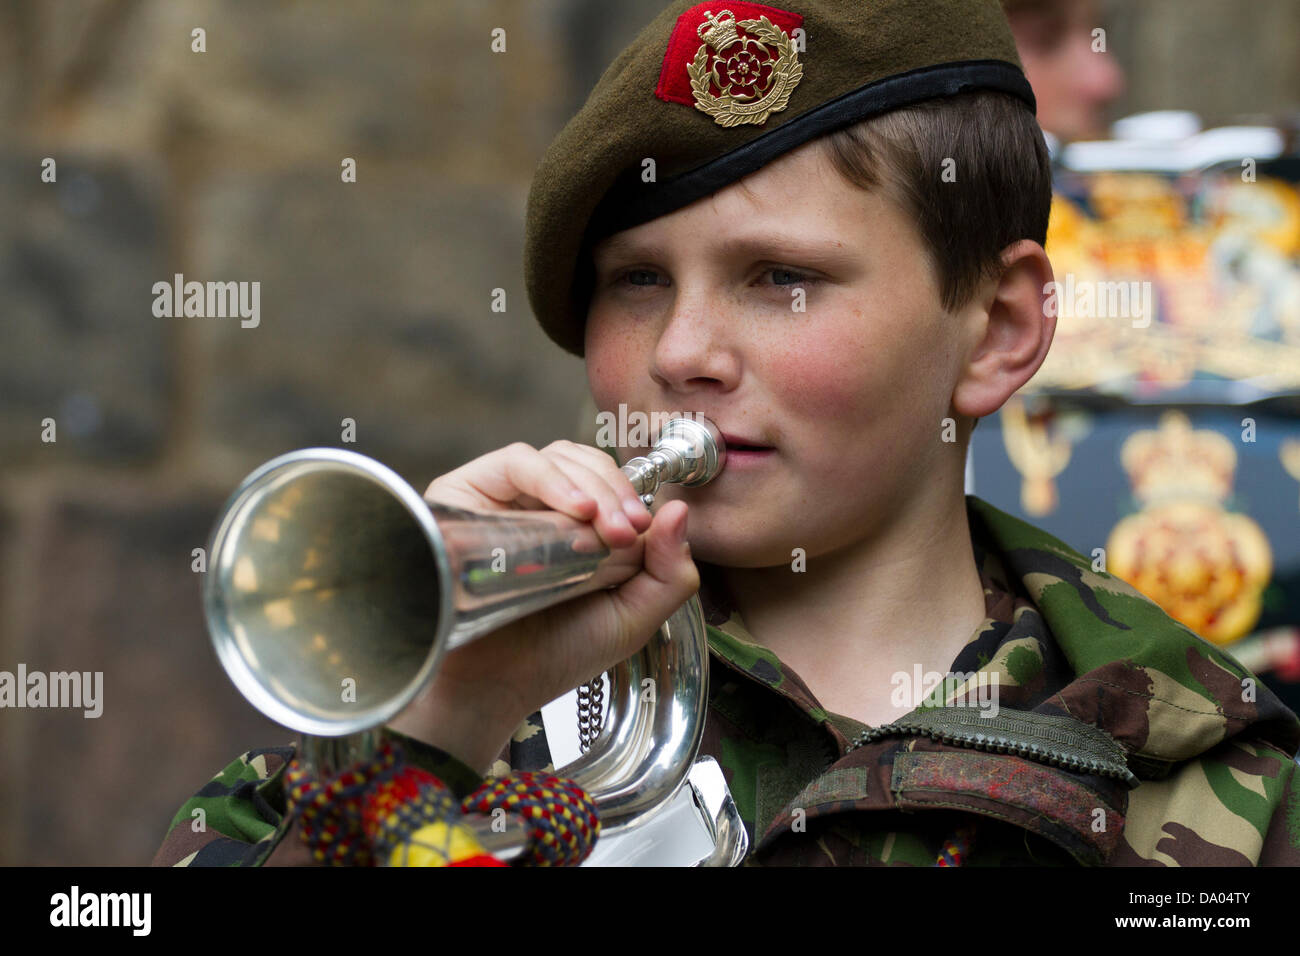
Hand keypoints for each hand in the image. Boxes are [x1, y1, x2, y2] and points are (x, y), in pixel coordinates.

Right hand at [386, 440, 698, 772]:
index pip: (608, 482)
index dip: (629, 496)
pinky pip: (516, 463)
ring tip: (606, 529)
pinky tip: (576, 512)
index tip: (643, 529)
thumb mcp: (632, 616)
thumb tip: (680, 510)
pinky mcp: (466, 492)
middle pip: (585, 463)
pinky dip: (554, 478)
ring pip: (557, 457)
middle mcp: (537, 507)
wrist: (494, 684)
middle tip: (627, 533)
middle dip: (616, 492)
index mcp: (575, 527)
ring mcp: (501, 497)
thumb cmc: (555, 654)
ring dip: (593, 487)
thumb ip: (670, 572)